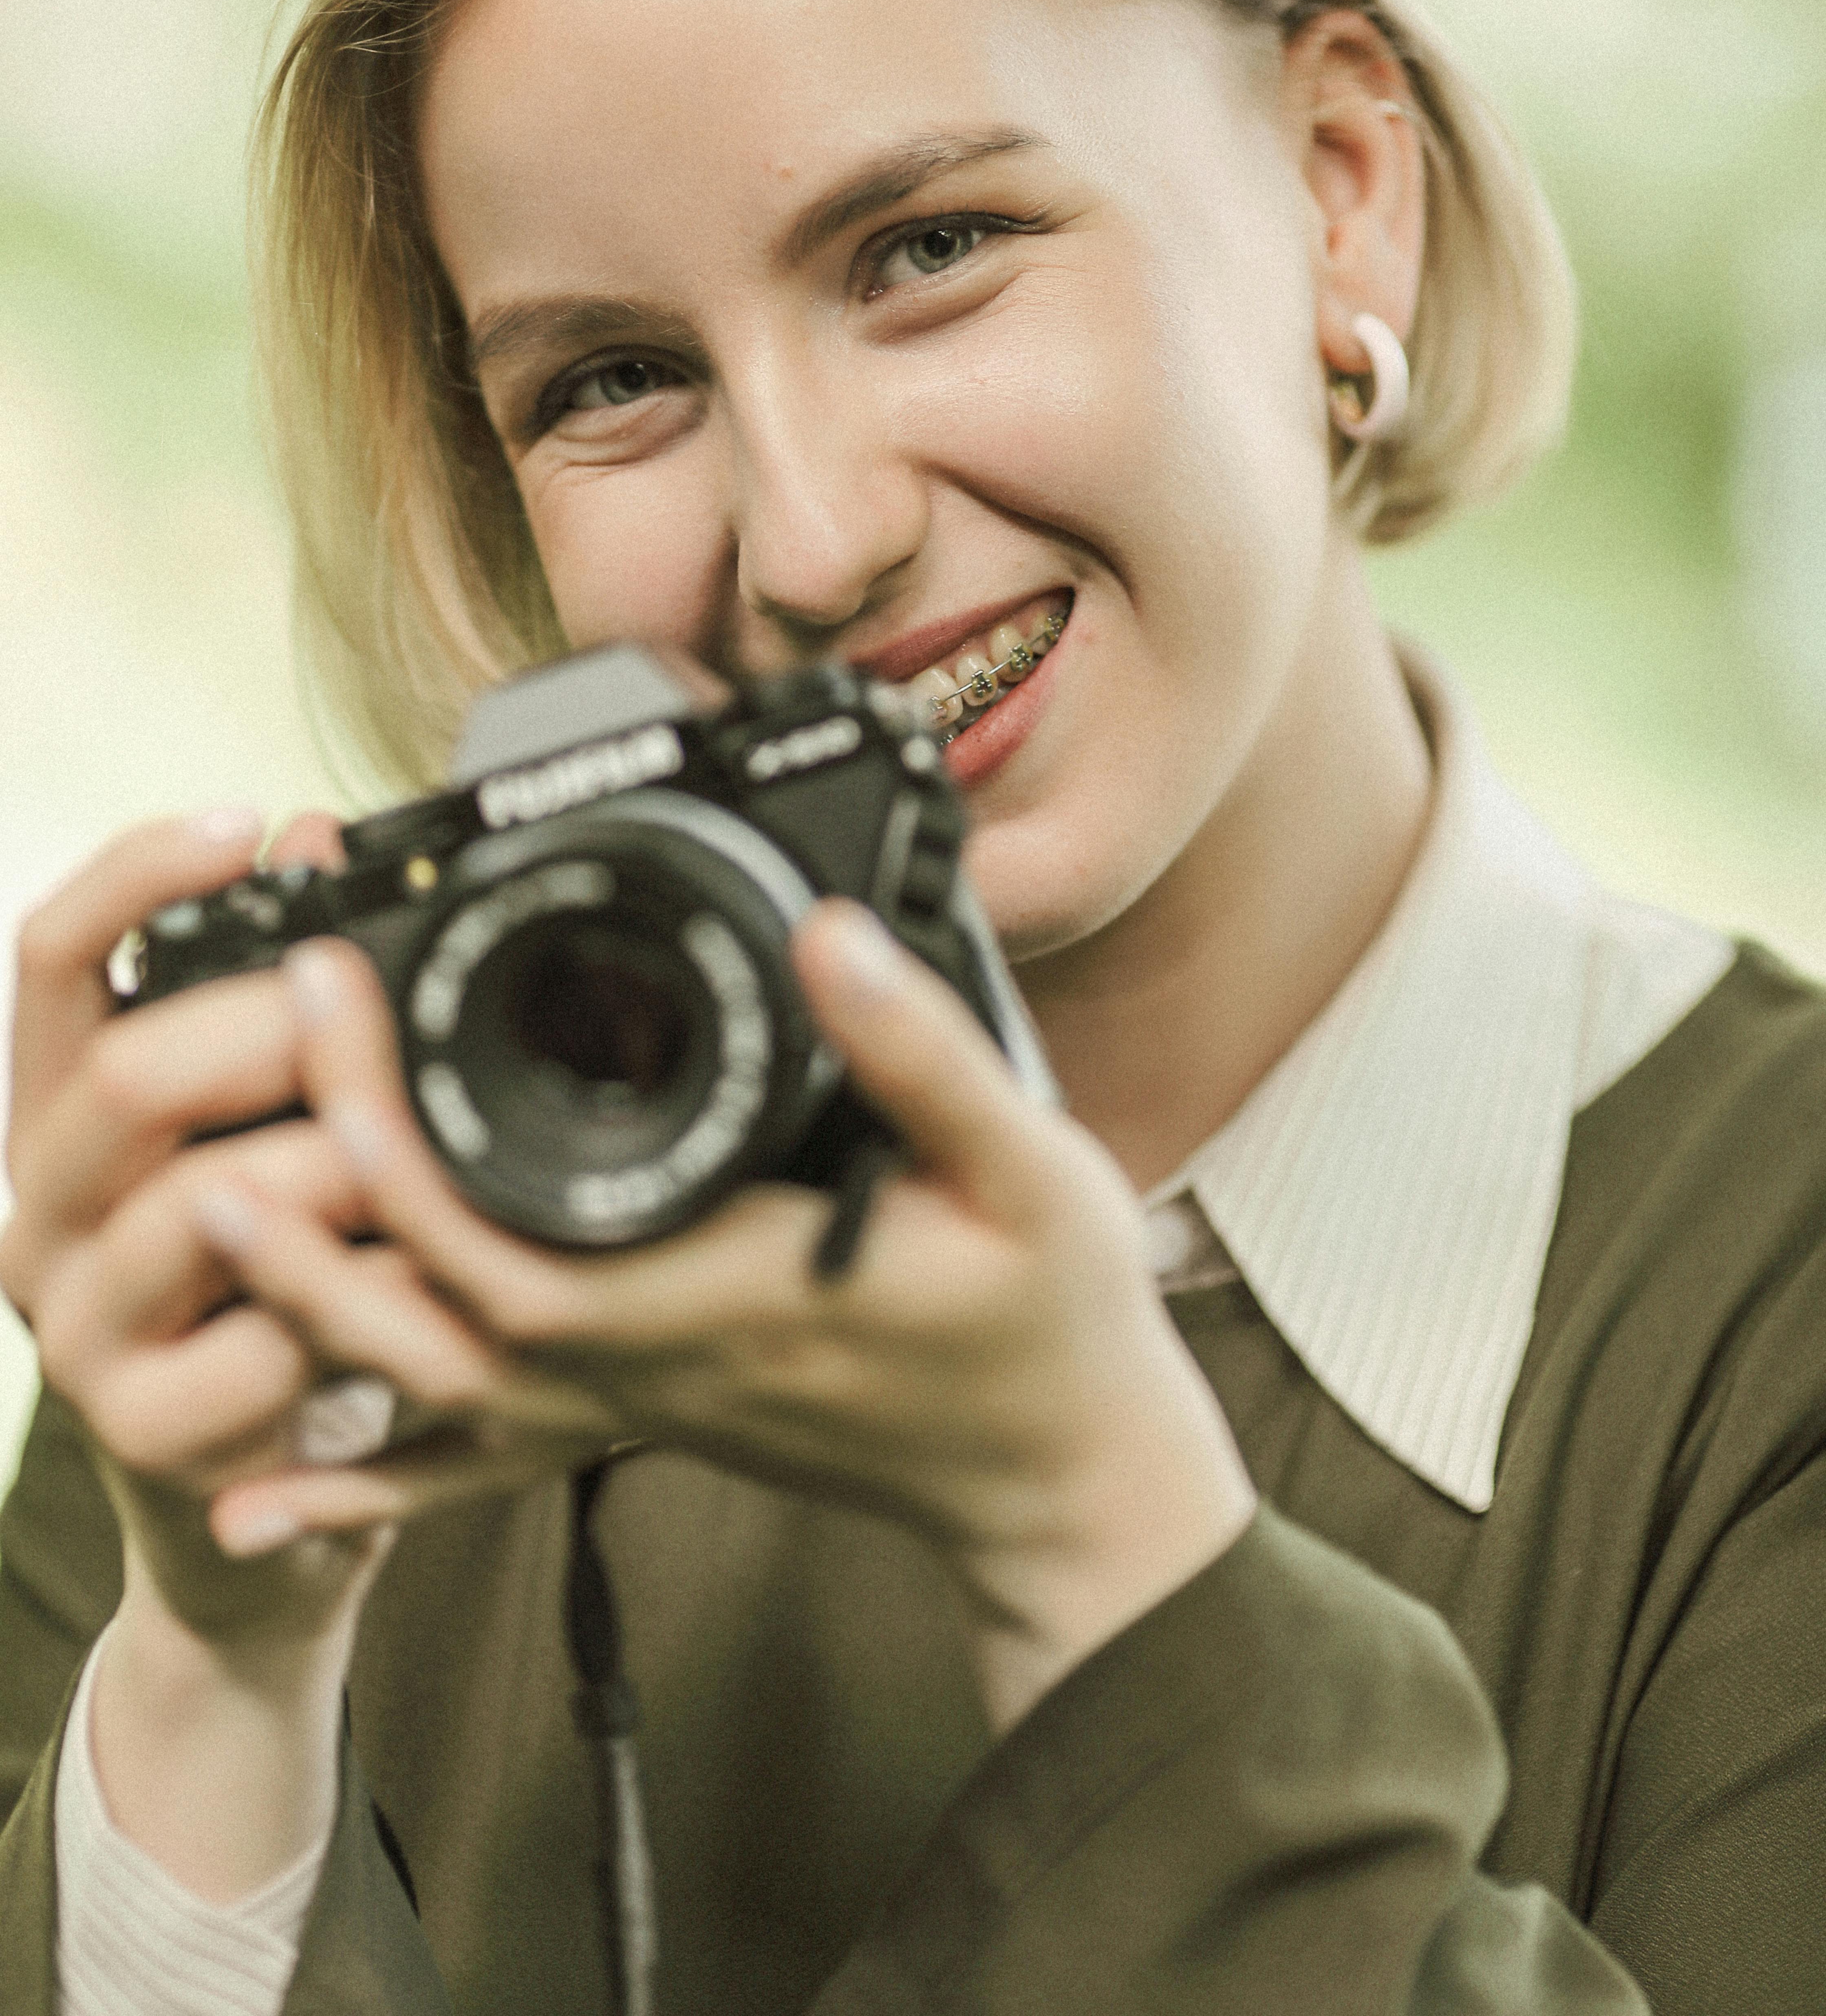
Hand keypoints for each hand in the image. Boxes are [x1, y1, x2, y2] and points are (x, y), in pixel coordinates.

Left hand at [195, 899, 1257, 1734]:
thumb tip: (826, 934)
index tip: (343, 999)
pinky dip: (362, 1463)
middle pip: (421, 1311)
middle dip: (309, 1195)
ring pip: (428, 1385)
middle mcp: (652, 1367)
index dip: (394, 1136)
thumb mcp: (1025, 1172)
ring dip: (309, 1300)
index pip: (504, 1239)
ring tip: (208, 1198)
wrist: (1064, 1484)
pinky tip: (272, 1474)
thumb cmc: (1051, 1329)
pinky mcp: (648, 1413)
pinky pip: (476, 1450)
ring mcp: (639, 1404)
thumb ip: (923, 1052)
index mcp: (722, 1298)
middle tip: (240, 1051)